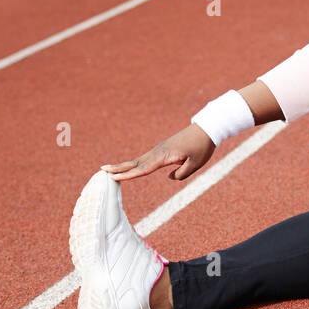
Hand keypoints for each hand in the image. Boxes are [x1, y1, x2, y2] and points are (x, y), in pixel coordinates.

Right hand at [101, 124, 215, 182]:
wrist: (206, 130)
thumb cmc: (202, 147)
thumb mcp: (196, 164)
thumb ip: (181, 174)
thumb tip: (169, 178)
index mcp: (165, 156)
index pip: (143, 169)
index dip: (128, 175)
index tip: (114, 177)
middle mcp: (158, 152)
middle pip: (135, 163)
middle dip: (119, 168)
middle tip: (102, 171)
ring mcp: (159, 150)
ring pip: (138, 160)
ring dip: (124, 165)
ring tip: (109, 169)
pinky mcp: (162, 150)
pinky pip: (146, 159)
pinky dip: (135, 163)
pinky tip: (130, 167)